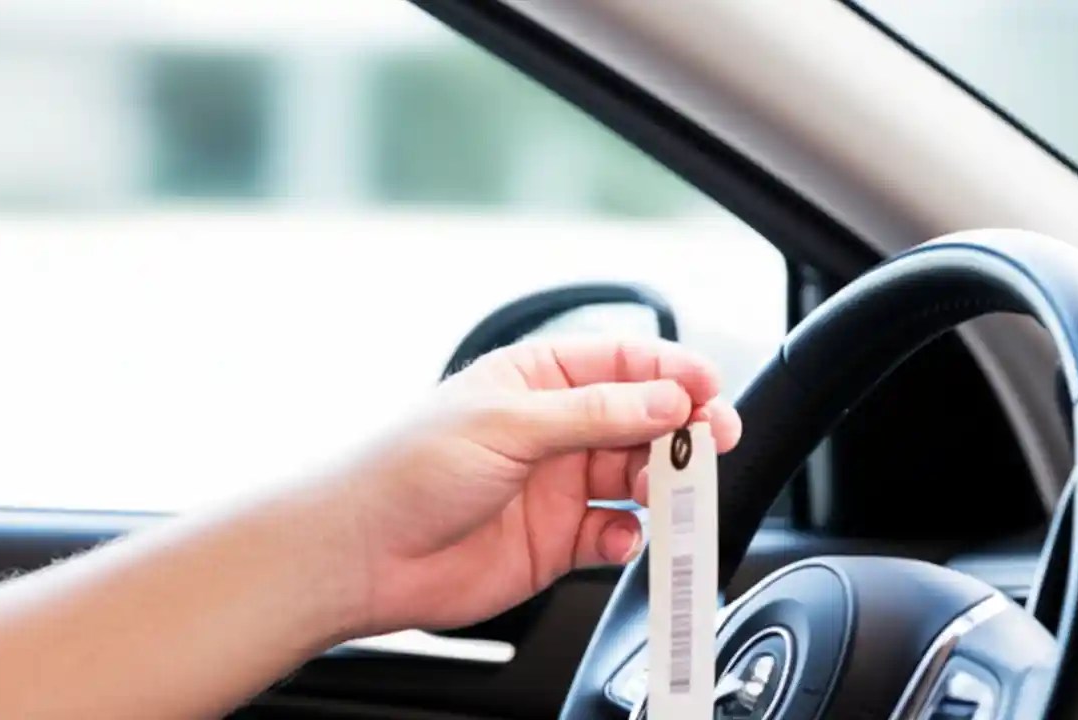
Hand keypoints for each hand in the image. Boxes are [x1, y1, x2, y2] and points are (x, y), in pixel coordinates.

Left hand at [341, 337, 741, 634]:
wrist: (364, 553)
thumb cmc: (411, 468)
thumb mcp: (506, 423)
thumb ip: (593, 414)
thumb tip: (668, 399)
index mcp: (535, 380)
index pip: (621, 363)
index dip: (671, 372)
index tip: (709, 389)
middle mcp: (552, 430)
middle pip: (641, 420)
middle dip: (681, 429)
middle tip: (713, 440)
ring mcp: (556, 486)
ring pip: (635, 477)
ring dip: (660, 484)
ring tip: (663, 493)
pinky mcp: (556, 540)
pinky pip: (613, 534)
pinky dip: (628, 537)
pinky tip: (621, 537)